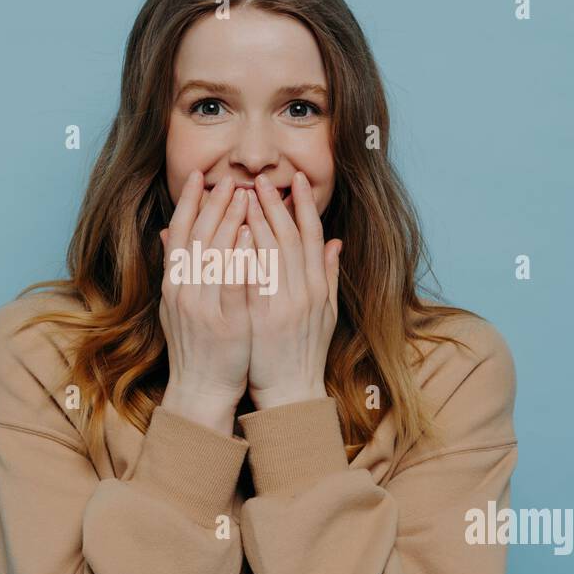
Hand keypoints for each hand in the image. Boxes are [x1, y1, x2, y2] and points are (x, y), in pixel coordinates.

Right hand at [158, 170, 251, 436]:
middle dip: (213, 204)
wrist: (200, 389)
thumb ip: (175, 268)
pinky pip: (232, 286)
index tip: (200, 176)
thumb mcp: (176, 304)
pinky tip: (250, 237)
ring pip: (214, 256)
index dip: (188, 202)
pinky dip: (239, 259)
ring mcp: (202, 308)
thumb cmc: (195, 345)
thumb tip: (167, 231)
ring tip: (245, 196)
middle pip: (197, 238)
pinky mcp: (224, 324)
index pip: (179, 233)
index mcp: (174, 284)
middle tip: (230, 179)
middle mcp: (183, 292)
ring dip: (229, 223)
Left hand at [241, 170, 341, 410]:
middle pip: (291, 238)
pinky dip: (248, 255)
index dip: (304, 206)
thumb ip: (329, 275)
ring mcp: (284, 306)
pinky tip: (237, 234)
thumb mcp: (325, 312)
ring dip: (258, 222)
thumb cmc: (304, 351)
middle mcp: (305, 293)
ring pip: (272, 254)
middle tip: (261, 180)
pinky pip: (255, 281)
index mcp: (318, 288)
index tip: (295, 180)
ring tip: (244, 196)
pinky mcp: (264, 320)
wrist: (292, 392)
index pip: (313, 237)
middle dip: (276, 205)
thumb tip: (337, 242)